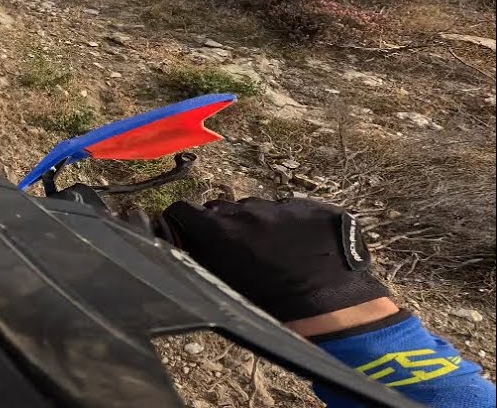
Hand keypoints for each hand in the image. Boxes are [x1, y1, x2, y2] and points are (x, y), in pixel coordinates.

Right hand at [159, 197, 390, 322]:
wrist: (334, 311)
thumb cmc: (278, 308)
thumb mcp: (226, 287)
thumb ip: (202, 260)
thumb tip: (185, 247)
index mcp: (222, 231)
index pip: (185, 210)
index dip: (183, 220)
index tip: (186, 228)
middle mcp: (249, 211)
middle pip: (223, 208)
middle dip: (224, 224)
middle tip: (238, 248)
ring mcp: (283, 206)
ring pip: (259, 208)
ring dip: (258, 223)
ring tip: (274, 250)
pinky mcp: (312, 207)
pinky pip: (292, 209)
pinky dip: (290, 223)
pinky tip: (299, 246)